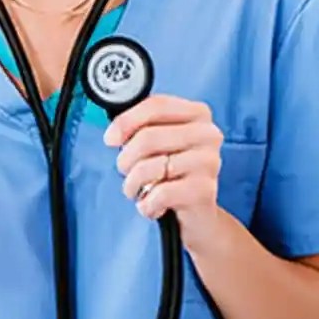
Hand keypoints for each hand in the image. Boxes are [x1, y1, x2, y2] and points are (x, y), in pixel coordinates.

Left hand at [103, 95, 224, 245]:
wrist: (198, 213)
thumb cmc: (172, 171)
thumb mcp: (158, 143)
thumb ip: (140, 128)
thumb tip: (113, 135)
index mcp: (197, 114)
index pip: (156, 106)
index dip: (125, 121)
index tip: (110, 139)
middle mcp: (208, 134)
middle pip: (148, 138)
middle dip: (125, 159)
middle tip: (125, 170)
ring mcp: (209, 162)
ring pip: (149, 167)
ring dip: (132, 184)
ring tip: (137, 190)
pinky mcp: (204, 190)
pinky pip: (159, 194)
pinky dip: (146, 204)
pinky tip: (152, 206)